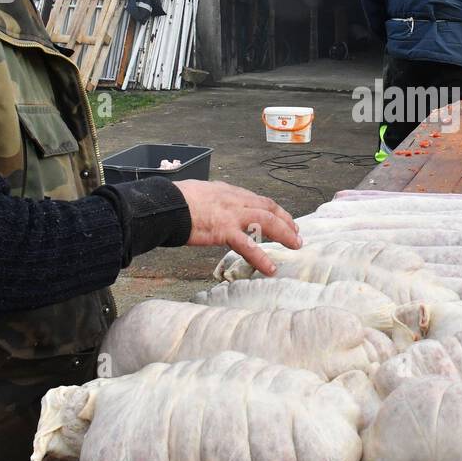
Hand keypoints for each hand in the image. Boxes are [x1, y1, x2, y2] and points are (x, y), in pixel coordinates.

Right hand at [175, 180, 300, 275]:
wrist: (165, 204)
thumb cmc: (174, 200)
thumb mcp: (197, 193)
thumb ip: (210, 200)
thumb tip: (210, 207)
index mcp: (227, 191)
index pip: (256, 199)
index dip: (272, 208)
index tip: (282, 217)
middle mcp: (234, 199)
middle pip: (268, 207)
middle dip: (285, 220)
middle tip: (296, 233)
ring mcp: (232, 214)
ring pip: (267, 221)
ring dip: (284, 234)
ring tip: (295, 245)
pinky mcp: (224, 230)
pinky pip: (249, 246)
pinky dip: (262, 258)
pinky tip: (270, 268)